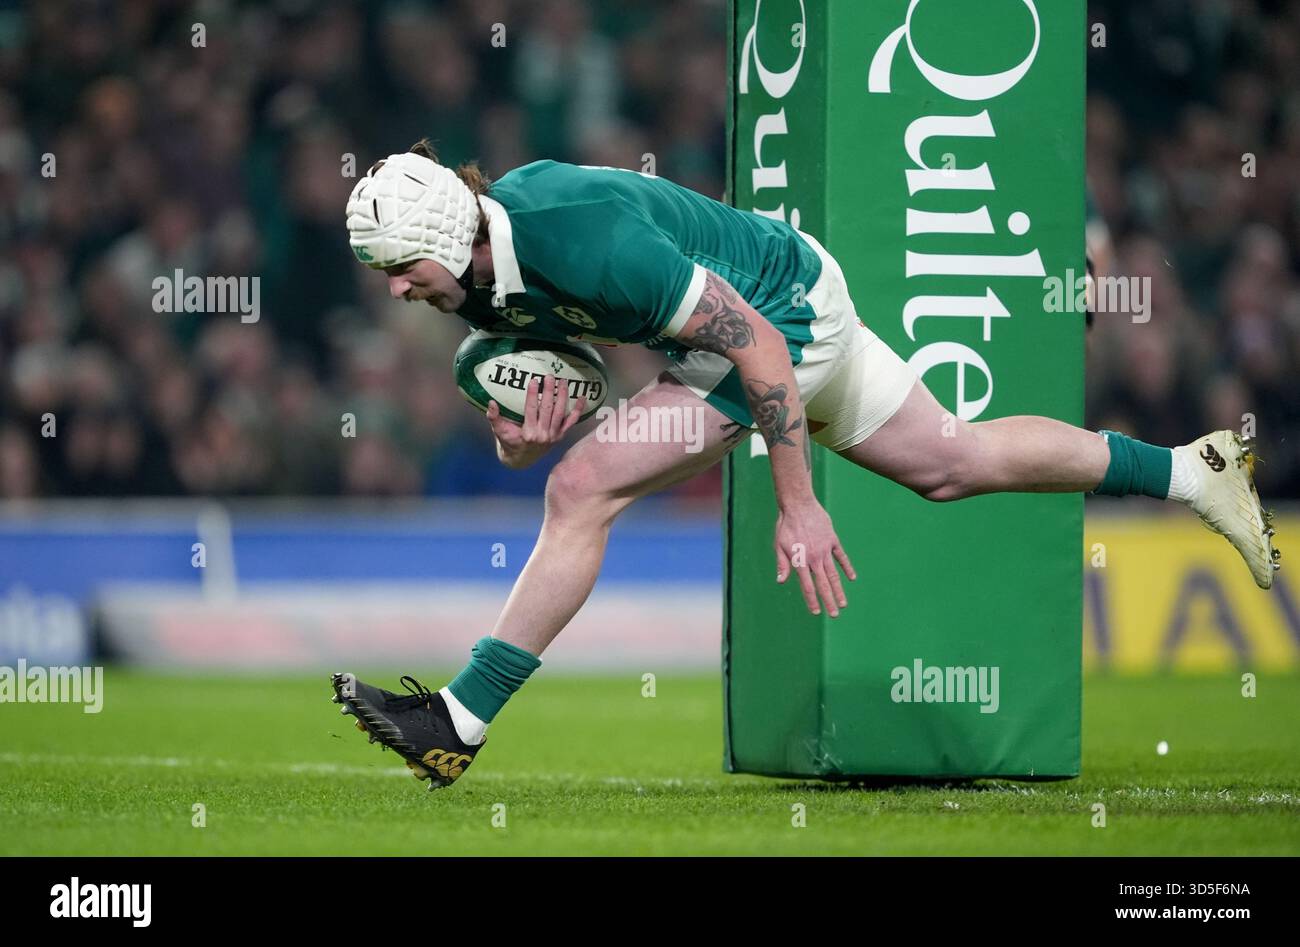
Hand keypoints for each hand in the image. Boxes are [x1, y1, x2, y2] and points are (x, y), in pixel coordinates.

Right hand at [487, 374, 585, 468]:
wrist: (521, 460)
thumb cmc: (509, 442)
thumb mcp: (500, 431)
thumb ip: (494, 418)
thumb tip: (491, 403)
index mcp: (528, 433)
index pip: (531, 410)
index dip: (533, 395)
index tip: (534, 381)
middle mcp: (543, 435)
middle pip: (548, 409)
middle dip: (550, 391)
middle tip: (550, 376)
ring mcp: (554, 436)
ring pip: (560, 413)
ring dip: (563, 396)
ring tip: (563, 381)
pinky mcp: (560, 436)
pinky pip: (571, 422)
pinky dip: (578, 410)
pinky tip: (583, 397)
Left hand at [775, 499, 855, 616]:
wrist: (799, 504)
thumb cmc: (785, 526)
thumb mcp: (779, 546)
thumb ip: (782, 564)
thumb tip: (780, 582)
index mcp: (800, 561)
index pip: (807, 586)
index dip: (812, 600)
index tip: (816, 612)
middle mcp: (814, 558)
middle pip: (823, 584)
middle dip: (829, 601)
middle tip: (835, 615)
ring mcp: (825, 549)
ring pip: (834, 574)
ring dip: (839, 590)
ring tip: (844, 604)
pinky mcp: (832, 540)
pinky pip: (841, 557)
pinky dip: (847, 568)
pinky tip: (852, 578)